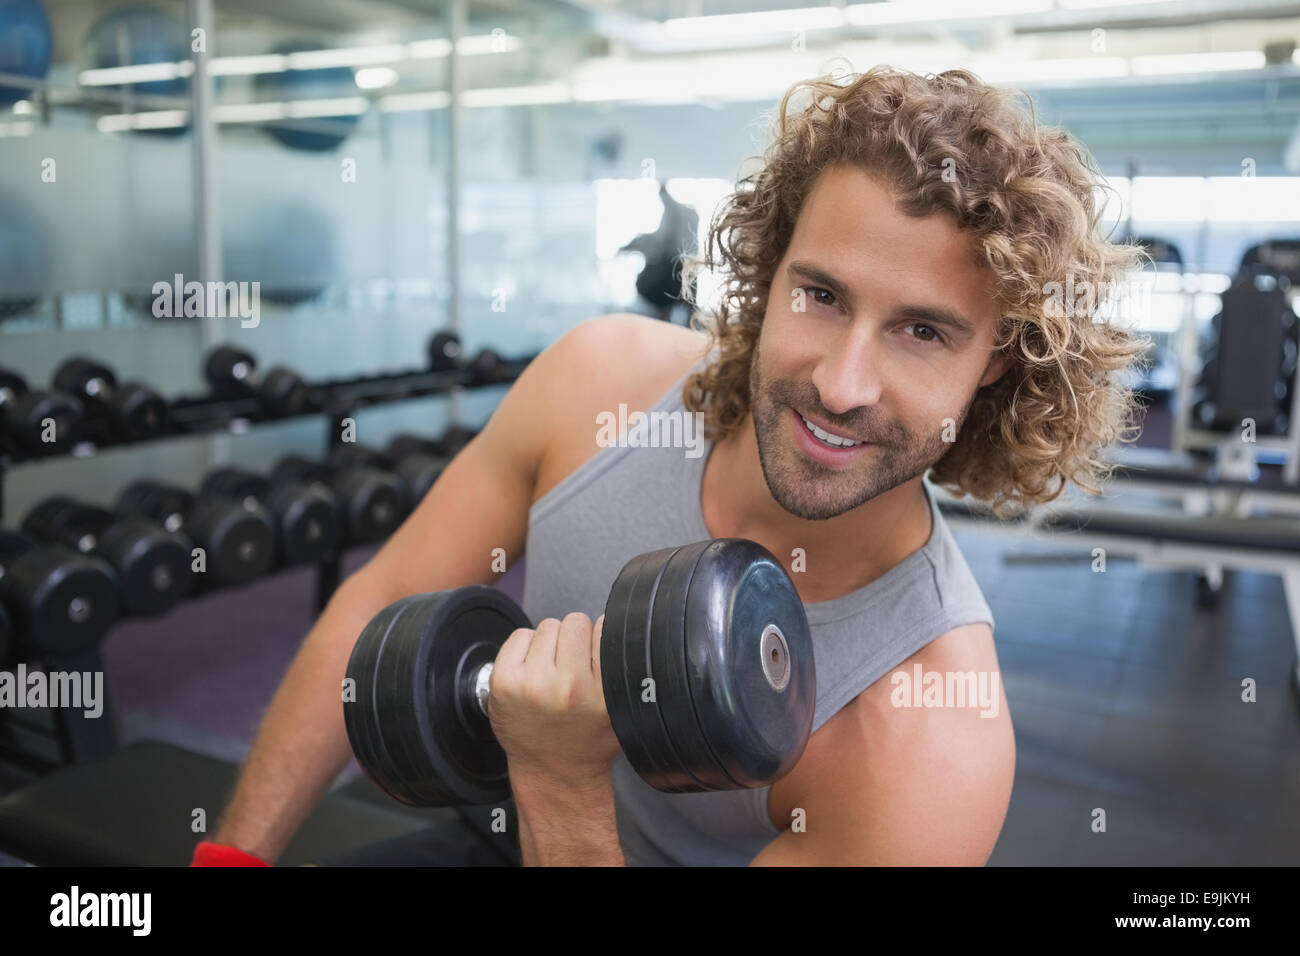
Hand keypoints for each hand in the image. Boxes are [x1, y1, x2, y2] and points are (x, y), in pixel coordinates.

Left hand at [487, 612, 621, 792]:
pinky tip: (532, 672)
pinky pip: (520, 635)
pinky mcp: (505, 681)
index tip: (594, 659)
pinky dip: (526, 648)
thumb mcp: (620, 708)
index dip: (598, 641)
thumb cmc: (587, 741)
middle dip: (574, 640)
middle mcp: (567, 687)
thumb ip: (620, 668)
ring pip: (548, 625)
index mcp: (601, 692)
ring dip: (551, 644)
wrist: (553, 772)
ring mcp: (533, 683)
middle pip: (575, 623)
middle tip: (571, 667)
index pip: (604, 629)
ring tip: (552, 672)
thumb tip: (617, 627)